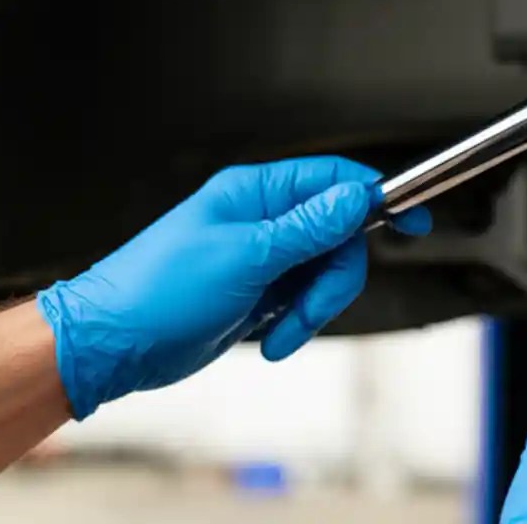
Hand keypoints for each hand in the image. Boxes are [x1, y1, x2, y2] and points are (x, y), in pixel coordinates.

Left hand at [36, 156, 429, 419]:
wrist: (114, 346)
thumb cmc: (157, 292)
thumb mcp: (244, 257)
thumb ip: (308, 227)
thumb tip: (356, 197)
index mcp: (256, 193)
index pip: (333, 180)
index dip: (375, 199)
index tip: (412, 220)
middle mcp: (263, 219)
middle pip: (339, 237)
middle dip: (334, 279)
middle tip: (311, 306)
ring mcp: (263, 257)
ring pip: (325, 275)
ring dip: (312, 310)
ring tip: (280, 331)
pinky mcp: (260, 292)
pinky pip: (304, 302)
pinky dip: (295, 324)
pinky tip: (268, 337)